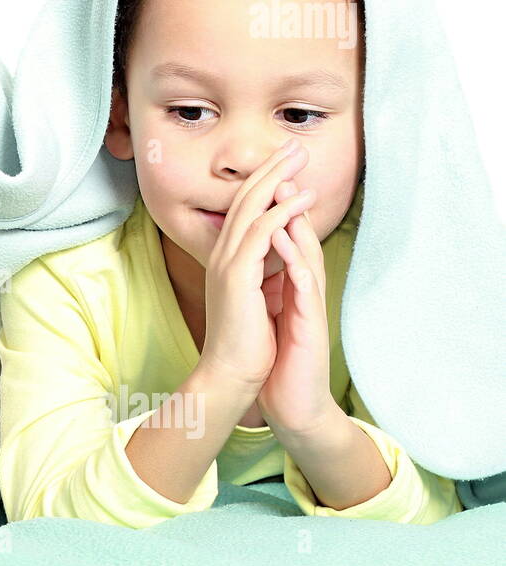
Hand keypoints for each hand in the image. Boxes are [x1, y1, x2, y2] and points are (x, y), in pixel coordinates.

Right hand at [201, 141, 316, 391]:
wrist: (231, 374)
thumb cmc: (247, 342)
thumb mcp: (256, 297)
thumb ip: (262, 269)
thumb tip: (278, 250)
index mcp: (226, 258)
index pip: (243, 209)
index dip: (263, 182)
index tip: (284, 162)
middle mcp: (222, 254)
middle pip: (245, 199)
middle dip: (270, 170)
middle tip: (292, 146)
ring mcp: (226, 263)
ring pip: (251, 208)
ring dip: (277, 180)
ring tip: (299, 159)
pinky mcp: (237, 275)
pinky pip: (260, 233)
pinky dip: (281, 211)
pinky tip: (300, 197)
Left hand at [258, 177, 337, 434]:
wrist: (287, 401)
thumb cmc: (277, 358)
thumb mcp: (268, 311)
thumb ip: (268, 283)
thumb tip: (256, 259)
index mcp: (289, 284)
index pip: (284, 236)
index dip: (276, 205)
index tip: (265, 173)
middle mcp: (302, 289)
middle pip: (299, 236)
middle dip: (292, 198)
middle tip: (285, 163)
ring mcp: (308, 305)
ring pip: (306, 254)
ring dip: (296, 221)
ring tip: (288, 189)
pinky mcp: (309, 324)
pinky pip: (304, 286)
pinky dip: (295, 261)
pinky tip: (285, 242)